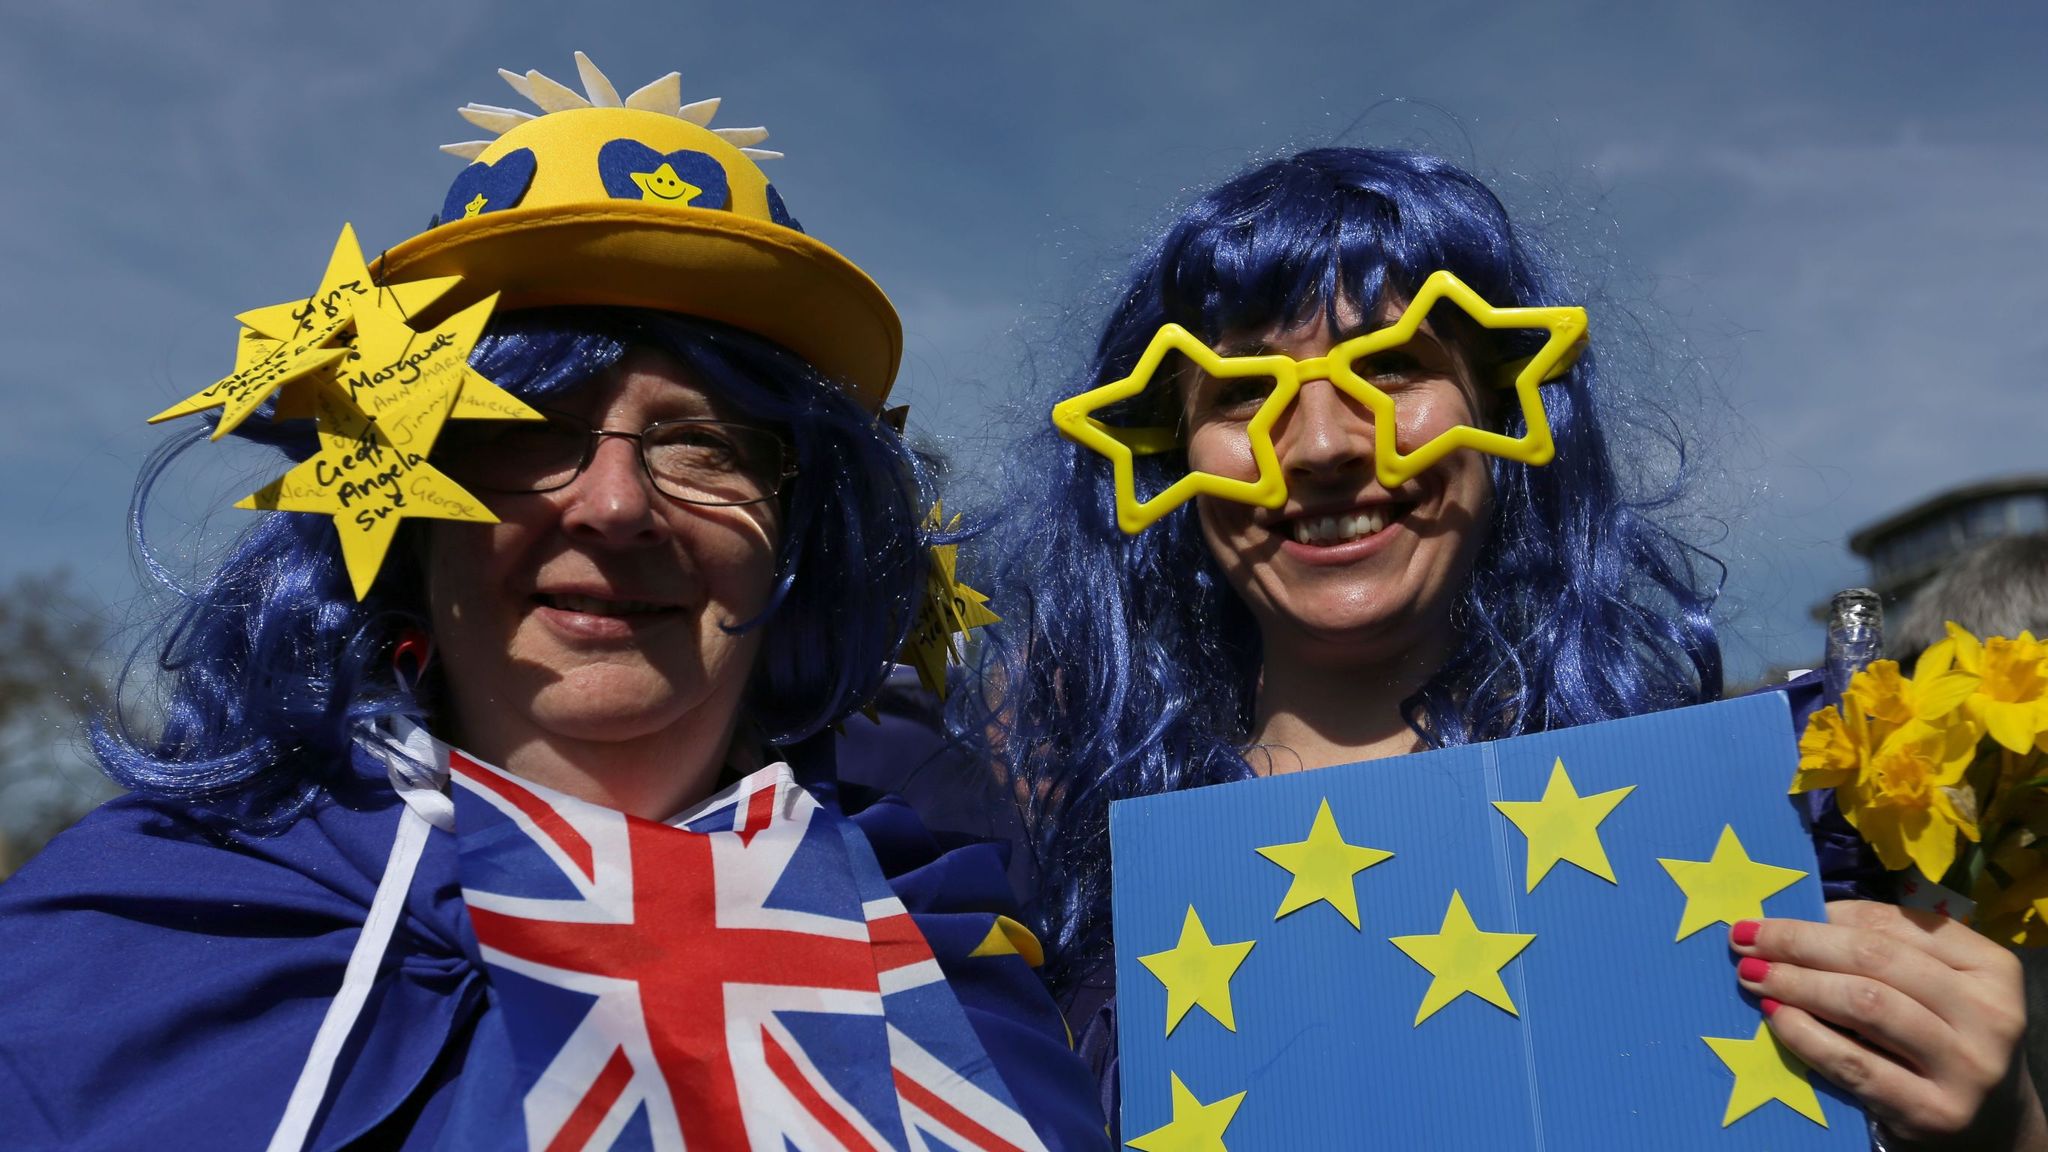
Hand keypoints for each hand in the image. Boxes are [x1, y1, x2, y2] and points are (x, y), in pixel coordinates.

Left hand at [1730, 900, 2047, 1149]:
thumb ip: (1886, 952)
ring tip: (1752, 974)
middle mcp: (1989, 1015)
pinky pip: (1854, 1064)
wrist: (1990, 1123)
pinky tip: (1775, 1017)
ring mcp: (1966, 1067)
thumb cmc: (1945, 1037)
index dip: (1826, 913)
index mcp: (1992, 968)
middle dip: (1799, 942)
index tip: (1774, 910)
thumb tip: (1796, 916)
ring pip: (1866, 1004)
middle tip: (1746, 937)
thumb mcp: (1936, 988)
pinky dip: (1806, 1035)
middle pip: (1875, 958)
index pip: (1895, 924)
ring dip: (1797, 983)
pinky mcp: (1934, 1112)